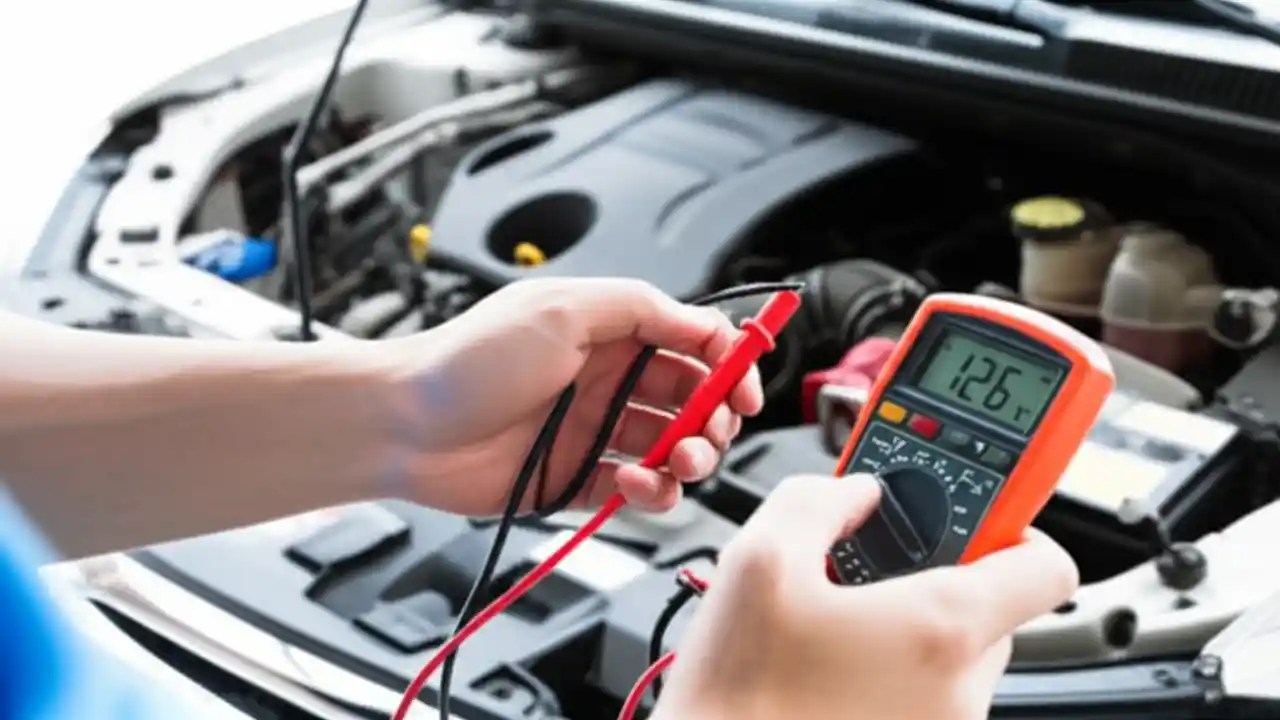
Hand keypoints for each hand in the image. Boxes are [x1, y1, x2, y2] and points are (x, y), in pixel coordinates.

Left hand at [380, 278, 763, 515]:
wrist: (405, 426)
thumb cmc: (468, 361)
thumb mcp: (561, 309)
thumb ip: (641, 307)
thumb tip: (703, 321)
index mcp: (611, 330)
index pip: (694, 340)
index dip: (729, 362)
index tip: (745, 387)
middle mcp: (610, 378)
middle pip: (695, 398)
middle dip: (715, 417)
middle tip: (706, 431)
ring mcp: (596, 430)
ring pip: (674, 448)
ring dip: (689, 458)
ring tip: (672, 462)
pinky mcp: (579, 478)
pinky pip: (638, 490)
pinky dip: (649, 493)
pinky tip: (628, 483)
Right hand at [651, 473, 1078, 719]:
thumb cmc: (738, 697)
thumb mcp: (759, 559)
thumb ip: (821, 499)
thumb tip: (856, 493)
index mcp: (941, 630)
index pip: (1048, 568)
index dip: (1017, 528)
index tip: (976, 517)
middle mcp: (959, 693)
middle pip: (992, 610)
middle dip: (934, 578)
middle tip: (869, 565)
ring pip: (953, 659)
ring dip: (906, 633)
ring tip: (831, 627)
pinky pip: (923, 700)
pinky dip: (889, 677)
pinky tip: (827, 670)